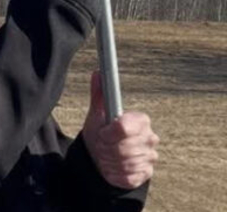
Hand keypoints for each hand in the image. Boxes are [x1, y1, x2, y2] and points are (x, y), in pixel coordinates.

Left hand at [82, 71, 158, 188]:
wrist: (101, 157)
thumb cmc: (100, 132)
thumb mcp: (97, 114)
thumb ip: (99, 94)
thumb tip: (98, 73)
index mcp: (140, 121)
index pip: (125, 128)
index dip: (109, 133)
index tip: (102, 133)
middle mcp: (150, 138)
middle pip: (123, 147)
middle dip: (107, 148)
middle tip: (102, 145)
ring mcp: (150, 157)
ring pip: (125, 163)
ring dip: (109, 161)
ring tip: (106, 156)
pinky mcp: (146, 173)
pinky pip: (128, 176)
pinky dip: (115, 174)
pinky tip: (112, 168)